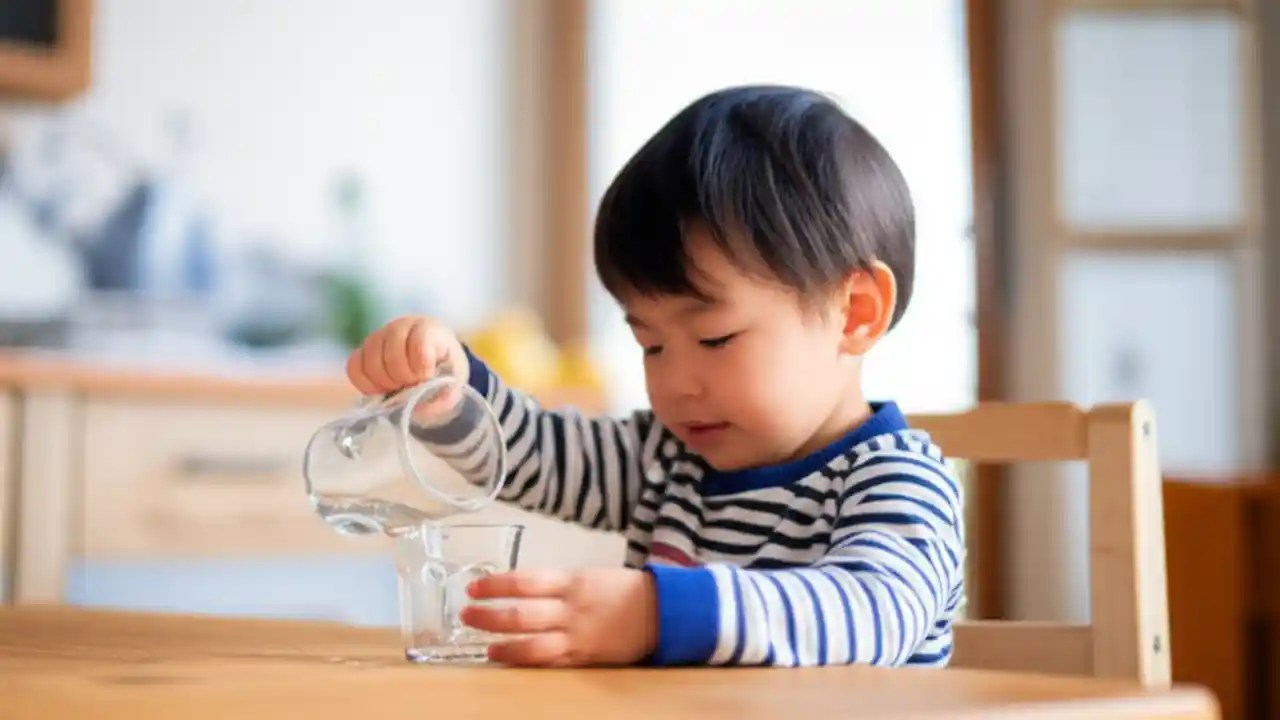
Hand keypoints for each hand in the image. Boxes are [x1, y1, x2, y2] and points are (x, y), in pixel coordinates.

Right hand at [346, 316, 468, 395]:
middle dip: (402, 377)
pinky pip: (354, 366)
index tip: (426, 378)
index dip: (420, 368)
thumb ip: (444, 395)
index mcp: (429, 329)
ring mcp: (378, 336)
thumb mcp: (454, 382)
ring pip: (370, 360)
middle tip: (411, 386)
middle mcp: (401, 326)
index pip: (419, 344)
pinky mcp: (362, 350)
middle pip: (392, 353)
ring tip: (397, 388)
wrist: (432, 366)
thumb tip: (418, 406)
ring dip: (384, 382)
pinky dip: (365, 383)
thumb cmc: (444, 370)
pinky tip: (380, 390)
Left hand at [461, 568, 657, 666]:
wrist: (661, 612)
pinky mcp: (584, 657)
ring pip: (532, 645)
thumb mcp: (588, 576)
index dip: (496, 585)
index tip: (473, 587)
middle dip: (490, 616)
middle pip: (522, 614)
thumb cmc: (621, 589)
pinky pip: (550, 662)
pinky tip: (510, 661)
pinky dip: (527, 662)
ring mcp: (577, 636)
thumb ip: (556, 585)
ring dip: (504, 646)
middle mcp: (571, 609)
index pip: (525, 581)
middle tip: (466, 615)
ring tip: (485, 647)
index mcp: (572, 582)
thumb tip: (517, 590)